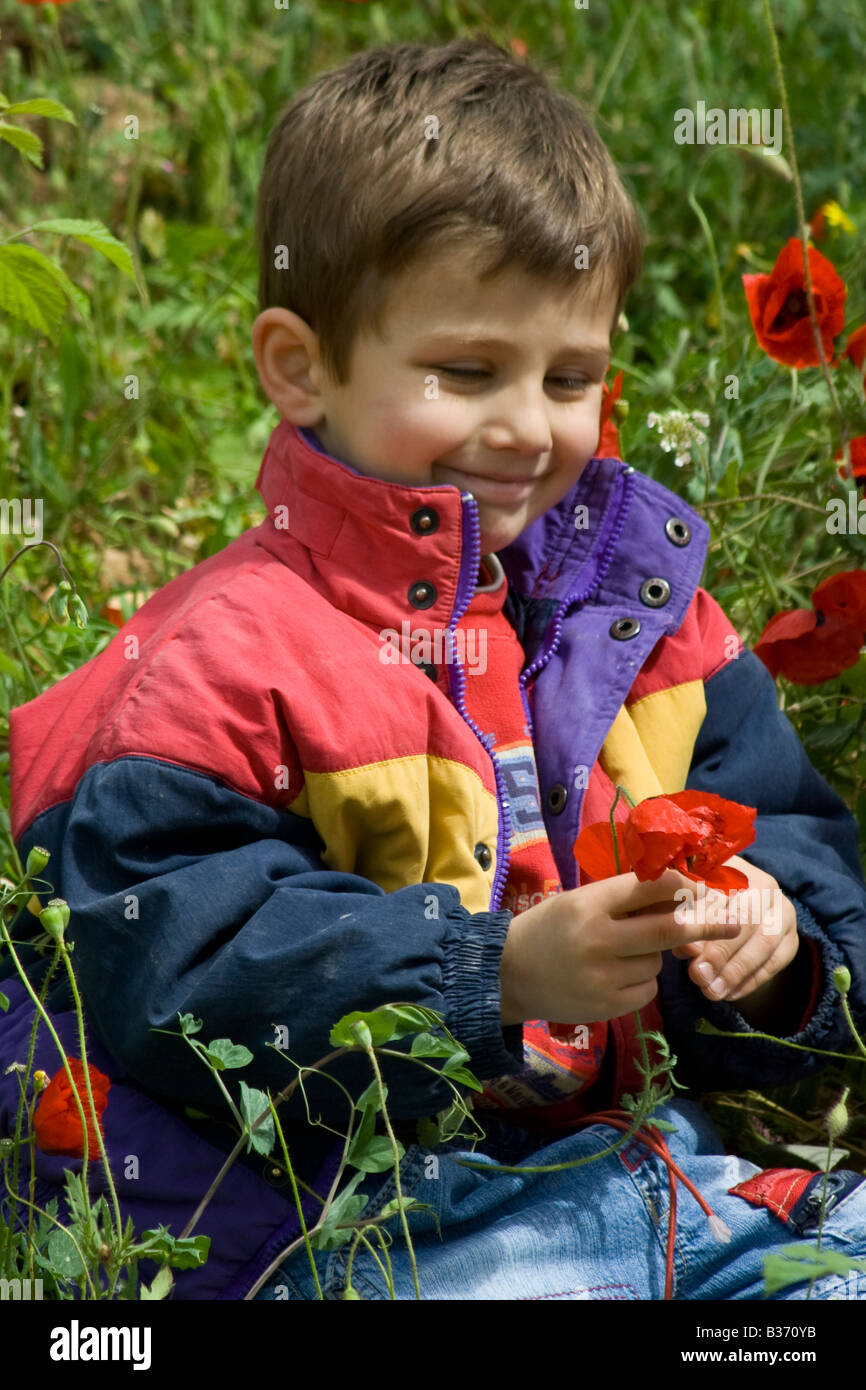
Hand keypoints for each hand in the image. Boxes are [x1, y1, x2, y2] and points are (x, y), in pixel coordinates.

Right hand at [499, 867, 741, 1026]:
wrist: (508, 974)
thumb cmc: (549, 928)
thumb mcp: (579, 901)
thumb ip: (623, 899)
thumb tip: (680, 893)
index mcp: (589, 904)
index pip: (649, 887)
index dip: (683, 885)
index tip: (703, 889)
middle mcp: (598, 939)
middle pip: (668, 929)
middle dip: (706, 924)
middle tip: (734, 921)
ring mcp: (602, 976)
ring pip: (656, 962)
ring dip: (651, 956)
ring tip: (617, 954)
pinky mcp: (605, 1006)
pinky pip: (646, 989)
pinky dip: (640, 982)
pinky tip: (614, 976)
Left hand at [669, 854, 798, 1010]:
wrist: (729, 907)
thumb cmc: (690, 902)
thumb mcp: (680, 903)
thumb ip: (681, 919)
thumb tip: (687, 947)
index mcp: (733, 867)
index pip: (722, 892)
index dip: (704, 922)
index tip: (684, 951)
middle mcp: (764, 884)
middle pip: (747, 918)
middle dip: (722, 952)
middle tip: (699, 977)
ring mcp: (783, 910)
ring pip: (765, 942)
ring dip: (737, 971)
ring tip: (712, 992)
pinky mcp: (791, 936)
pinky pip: (777, 961)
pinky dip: (752, 980)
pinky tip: (729, 994)